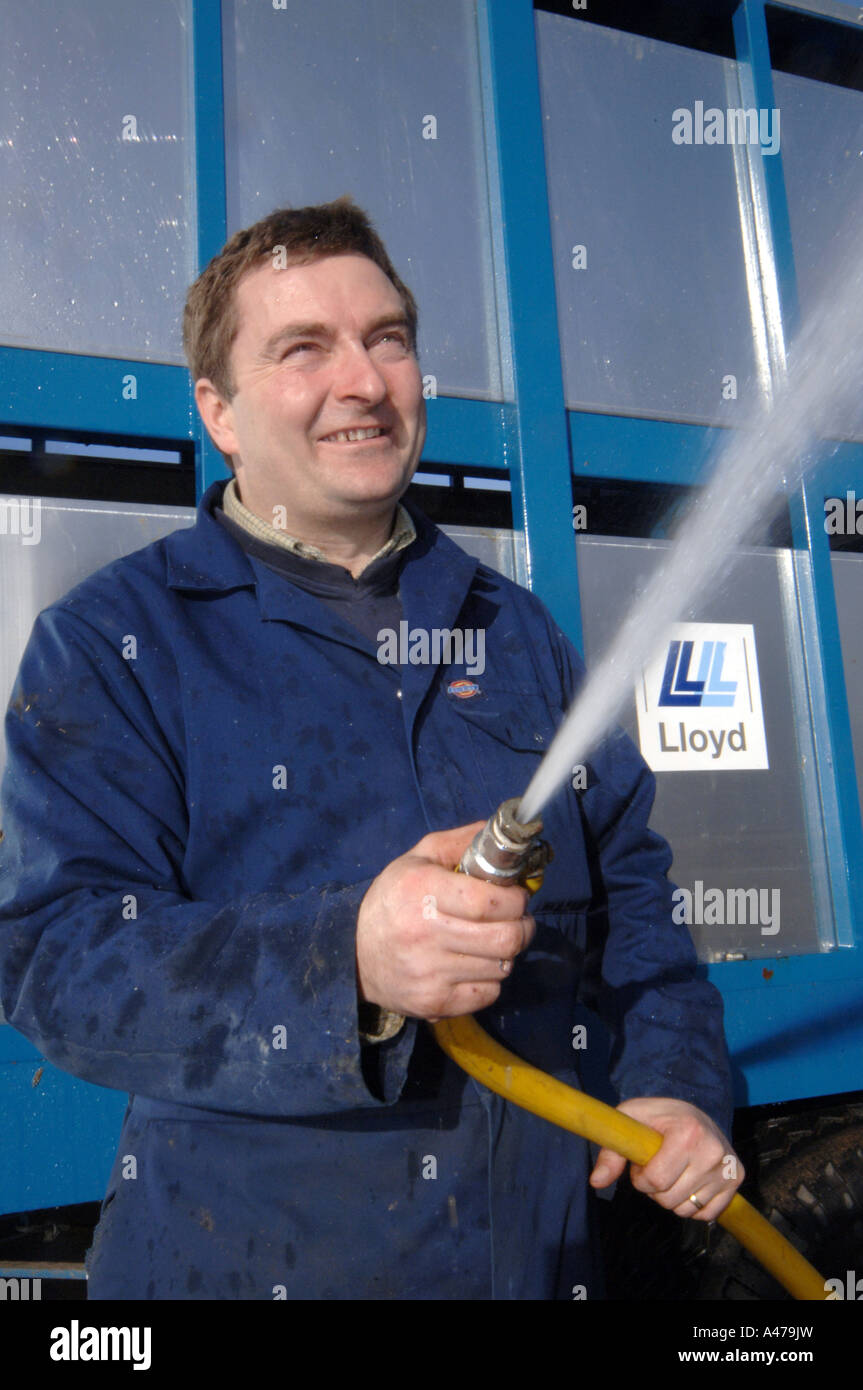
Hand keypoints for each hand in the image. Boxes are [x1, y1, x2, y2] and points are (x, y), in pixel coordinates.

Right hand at [356, 822, 534, 1019]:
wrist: (354, 955)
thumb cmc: (393, 901)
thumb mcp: (417, 859)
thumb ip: (459, 842)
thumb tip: (499, 833)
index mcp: (421, 890)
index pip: (489, 902)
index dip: (516, 900)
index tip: (517, 897)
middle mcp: (424, 933)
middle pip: (505, 939)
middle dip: (524, 927)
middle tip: (518, 920)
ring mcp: (429, 973)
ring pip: (501, 967)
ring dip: (506, 953)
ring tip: (492, 941)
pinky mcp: (433, 1003)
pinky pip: (488, 994)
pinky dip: (490, 980)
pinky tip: (475, 965)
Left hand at [589, 1096, 743, 1220]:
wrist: (695, 1114)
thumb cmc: (658, 1117)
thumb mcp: (630, 1120)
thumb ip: (612, 1151)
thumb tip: (596, 1182)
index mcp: (688, 1132)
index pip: (656, 1180)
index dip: (640, 1178)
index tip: (641, 1162)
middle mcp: (713, 1151)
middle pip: (669, 1199)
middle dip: (654, 1189)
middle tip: (658, 1166)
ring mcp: (727, 1168)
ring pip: (686, 1210)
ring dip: (672, 1198)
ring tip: (673, 1171)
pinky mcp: (736, 1180)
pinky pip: (705, 1214)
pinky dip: (692, 1205)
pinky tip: (689, 1182)